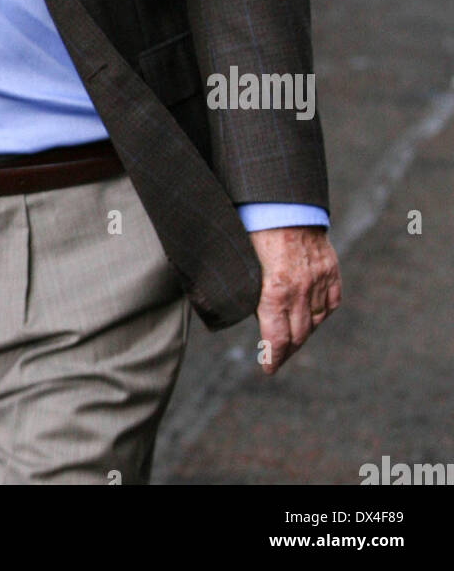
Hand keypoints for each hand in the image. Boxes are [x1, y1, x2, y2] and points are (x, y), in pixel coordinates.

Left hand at [250, 225, 340, 373]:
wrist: (284, 202)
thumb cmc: (255, 229)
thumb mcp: (243, 263)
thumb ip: (248, 291)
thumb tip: (241, 311)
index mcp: (275, 292)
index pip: (277, 338)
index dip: (273, 357)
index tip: (268, 368)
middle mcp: (300, 291)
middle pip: (298, 334)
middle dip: (287, 351)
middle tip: (277, 359)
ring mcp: (319, 281)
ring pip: (315, 321)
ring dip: (304, 334)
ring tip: (293, 342)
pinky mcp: (330, 271)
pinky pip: (330, 303)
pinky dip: (321, 314)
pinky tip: (313, 319)